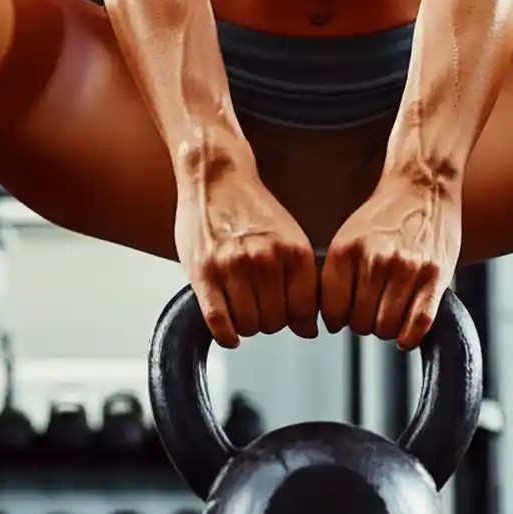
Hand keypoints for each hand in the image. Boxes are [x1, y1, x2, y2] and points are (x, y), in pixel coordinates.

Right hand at [175, 155, 318, 348]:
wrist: (216, 177)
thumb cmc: (253, 210)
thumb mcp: (290, 240)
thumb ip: (301, 282)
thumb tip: (309, 330)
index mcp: (294, 253)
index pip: (304, 312)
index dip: (297, 320)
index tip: (288, 314)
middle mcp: (265, 261)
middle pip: (275, 323)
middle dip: (270, 321)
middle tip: (260, 307)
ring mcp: (232, 268)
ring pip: (248, 326)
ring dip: (247, 326)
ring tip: (243, 308)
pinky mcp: (203, 274)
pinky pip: (218, 322)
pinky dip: (226, 335)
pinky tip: (229, 332)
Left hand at [321, 169, 461, 349]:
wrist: (422, 185)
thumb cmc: (383, 217)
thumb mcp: (347, 239)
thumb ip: (336, 275)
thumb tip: (328, 320)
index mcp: (346, 252)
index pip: (333, 311)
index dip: (336, 321)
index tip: (343, 318)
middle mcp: (375, 261)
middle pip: (359, 323)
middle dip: (362, 324)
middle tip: (370, 313)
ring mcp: (407, 269)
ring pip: (387, 328)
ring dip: (386, 330)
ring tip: (389, 316)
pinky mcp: (435, 276)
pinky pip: (418, 325)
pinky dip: (408, 337)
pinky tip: (405, 333)